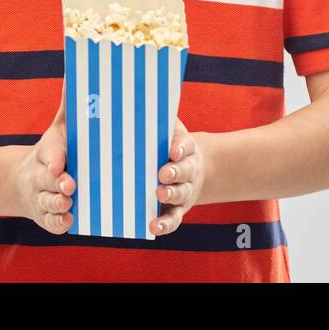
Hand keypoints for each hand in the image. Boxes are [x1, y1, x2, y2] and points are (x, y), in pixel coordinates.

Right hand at [13, 87, 74, 233]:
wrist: (24, 181)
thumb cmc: (54, 150)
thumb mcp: (61, 128)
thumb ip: (70, 105)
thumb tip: (75, 69)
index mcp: (46, 152)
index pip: (49, 154)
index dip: (54, 160)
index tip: (58, 165)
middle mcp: (40, 175)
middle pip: (48, 179)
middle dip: (58, 182)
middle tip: (70, 186)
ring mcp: (42, 197)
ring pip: (48, 202)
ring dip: (58, 204)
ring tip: (69, 202)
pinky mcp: (46, 217)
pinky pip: (51, 223)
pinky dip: (58, 223)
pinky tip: (68, 220)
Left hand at [152, 117, 204, 236]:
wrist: (195, 168)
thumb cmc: (170, 144)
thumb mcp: (169, 129)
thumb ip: (158, 120)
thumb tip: (133, 102)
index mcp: (186, 147)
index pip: (185, 144)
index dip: (180, 146)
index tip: (173, 149)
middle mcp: (189, 169)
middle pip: (185, 170)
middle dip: (175, 172)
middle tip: (163, 174)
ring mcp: (184, 190)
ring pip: (180, 194)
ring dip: (171, 194)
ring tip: (159, 194)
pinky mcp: (178, 209)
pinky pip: (174, 218)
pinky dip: (166, 224)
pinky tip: (153, 226)